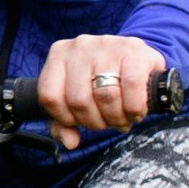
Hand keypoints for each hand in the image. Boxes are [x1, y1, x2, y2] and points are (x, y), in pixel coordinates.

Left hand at [29, 32, 168, 150]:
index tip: (82, 121)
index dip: (67, 118)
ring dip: (116, 117)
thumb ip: (65, 122)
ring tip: (122, 118)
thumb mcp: (79, 96)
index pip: (50, 96)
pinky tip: (136, 110)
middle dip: (96, 122)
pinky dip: (134, 107)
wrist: (138, 58)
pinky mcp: (133, 49)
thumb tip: (70, 142)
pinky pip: (131, 86)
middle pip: (79, 100)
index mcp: (59, 55)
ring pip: (105, 96)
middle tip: (108, 122)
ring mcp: (106, 45)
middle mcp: (79, 47)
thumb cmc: (104, 80)